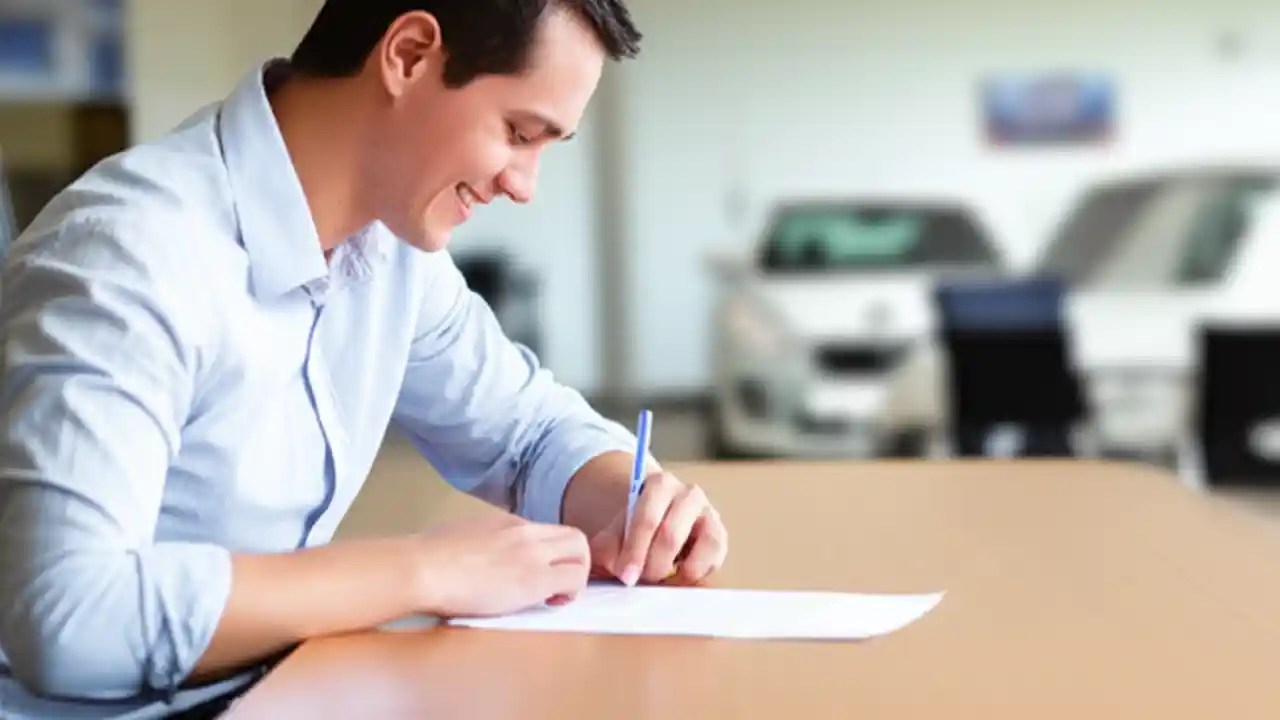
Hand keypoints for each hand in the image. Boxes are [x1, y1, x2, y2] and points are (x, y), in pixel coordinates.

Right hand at [415, 513, 589, 617]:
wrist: (424, 567)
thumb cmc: (427, 556)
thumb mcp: (459, 533)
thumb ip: (479, 540)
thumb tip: (473, 551)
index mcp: (507, 522)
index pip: (548, 532)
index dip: (551, 554)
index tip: (539, 572)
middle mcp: (526, 532)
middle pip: (574, 536)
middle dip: (574, 562)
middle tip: (559, 585)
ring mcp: (532, 553)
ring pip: (582, 552)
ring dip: (577, 576)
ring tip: (557, 596)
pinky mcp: (534, 579)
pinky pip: (574, 580)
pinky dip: (572, 592)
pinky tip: (552, 604)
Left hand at [588, 472, 727, 586]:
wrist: (653, 529)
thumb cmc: (631, 533)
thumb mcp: (612, 536)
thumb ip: (605, 549)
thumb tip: (607, 566)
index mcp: (658, 484)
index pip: (647, 517)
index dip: (634, 550)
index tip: (626, 575)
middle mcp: (688, 493)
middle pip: (671, 535)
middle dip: (652, 564)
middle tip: (639, 580)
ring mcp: (708, 513)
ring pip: (698, 544)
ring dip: (676, 569)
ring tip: (658, 578)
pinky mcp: (719, 535)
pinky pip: (714, 558)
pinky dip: (694, 573)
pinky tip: (676, 576)